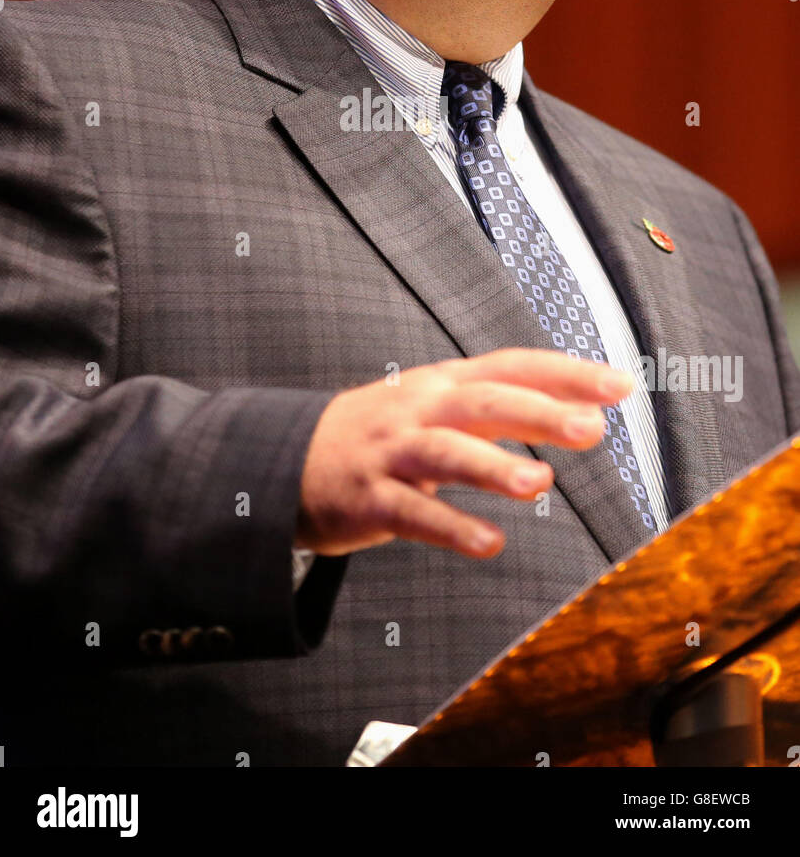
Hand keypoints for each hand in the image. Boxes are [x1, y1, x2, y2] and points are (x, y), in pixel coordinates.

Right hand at [295, 348, 632, 559]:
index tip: (619, 385)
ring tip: (539, 482)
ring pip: (446, 453)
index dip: (565, 373)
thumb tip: (587, 410)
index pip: (512, 367)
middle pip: (483, 401)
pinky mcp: (369, 497)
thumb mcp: (441, 406)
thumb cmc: (383, 434)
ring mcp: (393, 452)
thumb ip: (508, 407)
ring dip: (492, 466)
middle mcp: (421, 409)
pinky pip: (413, 513)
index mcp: (444, 383)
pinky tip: (489, 542)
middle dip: (537, 412)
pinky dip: (452, 528)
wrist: (290, 458)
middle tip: (589, 428)